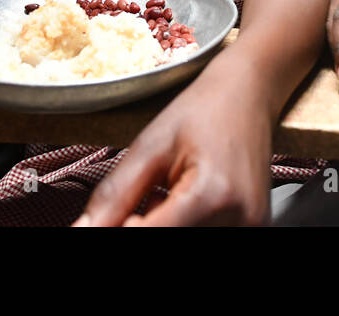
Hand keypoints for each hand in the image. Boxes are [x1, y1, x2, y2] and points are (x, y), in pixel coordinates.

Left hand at [75, 62, 272, 225]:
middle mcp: (240, 219)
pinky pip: (207, 238)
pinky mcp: (255, 228)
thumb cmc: (204, 110)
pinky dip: (182, 227)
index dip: (123, 229)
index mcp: (211, 194)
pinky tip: (178, 206)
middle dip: (143, 229)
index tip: (114, 217)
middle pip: (170, 240)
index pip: (151, 237)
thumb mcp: (150, 146)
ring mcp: (252, 227)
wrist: (249, 94)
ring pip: (189, 244)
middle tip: (138, 204)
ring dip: (162, 229)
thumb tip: (84, 230)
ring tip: (161, 200)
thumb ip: (115, 196)